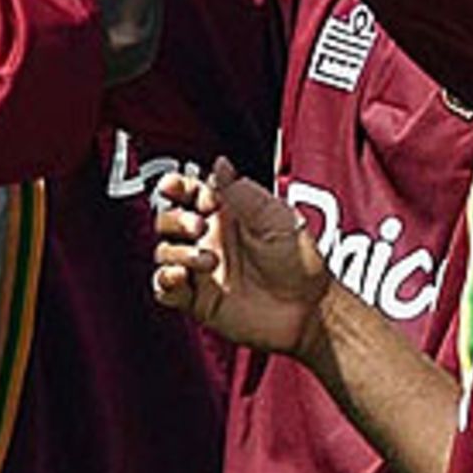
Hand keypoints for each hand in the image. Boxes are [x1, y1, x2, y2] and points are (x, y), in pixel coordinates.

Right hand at [153, 156, 329, 350]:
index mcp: (228, 214)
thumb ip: (243, 192)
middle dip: (175, 219)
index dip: (175, 186)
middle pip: (167, 219)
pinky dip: (165, 280)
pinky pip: (165, 287)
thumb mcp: (277, 217)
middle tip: (199, 227)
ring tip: (207, 261)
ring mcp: (202, 270)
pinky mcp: (198, 300)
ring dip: (177, 252)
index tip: (173, 186)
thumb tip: (220, 164)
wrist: (308, 309)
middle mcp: (210, 239)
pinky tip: (182, 277)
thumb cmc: (301, 262)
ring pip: (164, 252)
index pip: (188, 192)